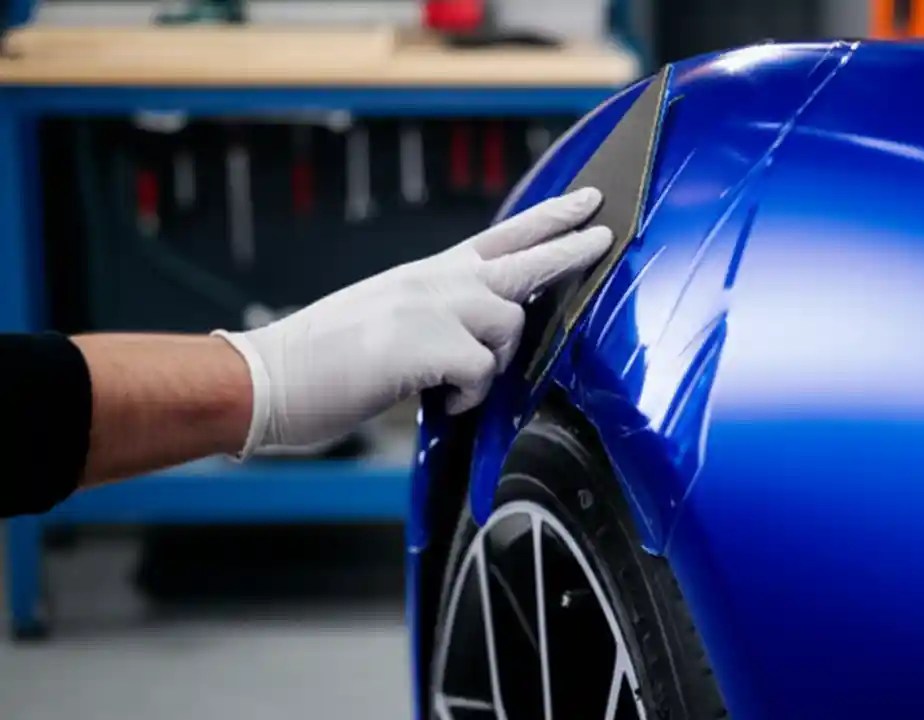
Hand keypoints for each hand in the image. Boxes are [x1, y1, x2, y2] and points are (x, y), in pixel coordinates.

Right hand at [215, 187, 610, 456]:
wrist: (267, 377)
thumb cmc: (325, 361)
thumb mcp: (391, 321)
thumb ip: (441, 320)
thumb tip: (483, 346)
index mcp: (428, 275)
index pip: (501, 235)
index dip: (548, 219)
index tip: (586, 203)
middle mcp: (436, 280)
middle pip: (524, 258)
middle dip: (571, 248)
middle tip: (608, 233)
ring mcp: (432, 306)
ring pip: (510, 324)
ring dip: (495, 363)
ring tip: (457, 386)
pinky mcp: (427, 342)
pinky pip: (483, 371)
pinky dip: (468, 396)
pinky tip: (440, 403)